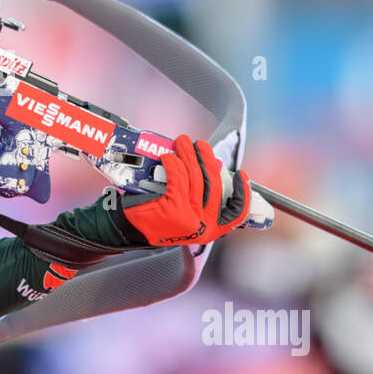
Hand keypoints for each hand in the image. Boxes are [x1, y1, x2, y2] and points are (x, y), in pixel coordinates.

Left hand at [119, 134, 254, 246]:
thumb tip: (208, 169)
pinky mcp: (172, 208)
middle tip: (199, 144)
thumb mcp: (187, 217)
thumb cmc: (159, 221)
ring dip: (189, 154)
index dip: (242, 192)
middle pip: (213, 184)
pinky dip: (174, 163)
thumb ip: (200, 200)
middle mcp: (204, 226)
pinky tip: (170, 157)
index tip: (240, 174)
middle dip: (207, 158)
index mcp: (212, 230)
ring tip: (182, 142)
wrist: (130, 232)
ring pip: (194, 176)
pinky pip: (178, 178)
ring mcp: (189, 217)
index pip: (237, 213)